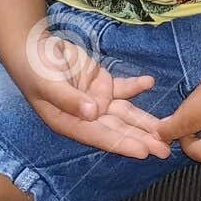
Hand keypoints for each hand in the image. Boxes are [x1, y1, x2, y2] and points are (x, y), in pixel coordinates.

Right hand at [15, 29, 170, 159]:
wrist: (33, 48)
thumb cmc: (34, 70)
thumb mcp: (47, 84)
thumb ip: (68, 99)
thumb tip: (92, 113)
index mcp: (70, 122)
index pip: (100, 136)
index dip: (122, 143)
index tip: (143, 151)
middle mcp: (87, 116)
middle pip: (118, 129)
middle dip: (141, 139)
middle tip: (165, 150)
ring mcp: (97, 100)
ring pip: (125, 113)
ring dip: (145, 120)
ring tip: (166, 128)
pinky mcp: (103, 84)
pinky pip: (123, 88)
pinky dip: (136, 86)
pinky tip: (149, 83)